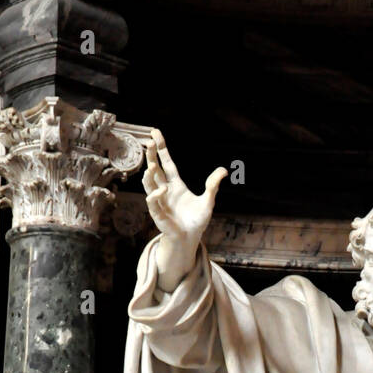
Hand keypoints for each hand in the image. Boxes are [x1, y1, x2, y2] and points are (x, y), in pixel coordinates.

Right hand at [143, 129, 227, 291]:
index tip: (155, 133)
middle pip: (155, 169)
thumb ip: (213, 185)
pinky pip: (153, 202)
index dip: (161, 149)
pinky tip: (162, 190)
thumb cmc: (197, 221)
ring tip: (152, 164)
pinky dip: (156, 196)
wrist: (190, 239)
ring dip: (150, 174)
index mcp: (175, 185)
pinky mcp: (158, 214)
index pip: (166, 163)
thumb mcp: (208, 201)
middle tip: (148, 142)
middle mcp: (165, 190)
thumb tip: (224, 170)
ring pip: (150, 184)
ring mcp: (160, 201)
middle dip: (151, 156)